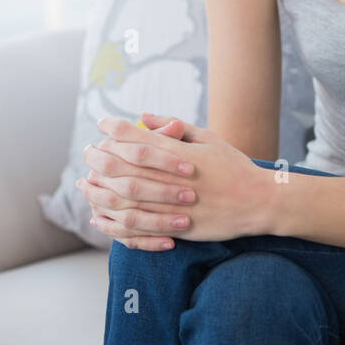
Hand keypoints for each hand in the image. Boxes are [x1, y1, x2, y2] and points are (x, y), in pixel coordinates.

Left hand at [82, 113, 270, 244]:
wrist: (259, 202)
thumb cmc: (235, 166)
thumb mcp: (209, 138)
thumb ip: (175, 127)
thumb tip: (144, 116)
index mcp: (180, 153)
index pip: (138, 137)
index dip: (115, 128)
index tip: (101, 123)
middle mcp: (173, 178)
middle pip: (123, 166)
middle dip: (99, 157)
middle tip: (87, 151)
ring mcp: (174, 205)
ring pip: (124, 198)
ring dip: (99, 190)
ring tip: (85, 183)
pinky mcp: (176, 228)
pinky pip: (137, 228)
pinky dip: (114, 222)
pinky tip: (100, 216)